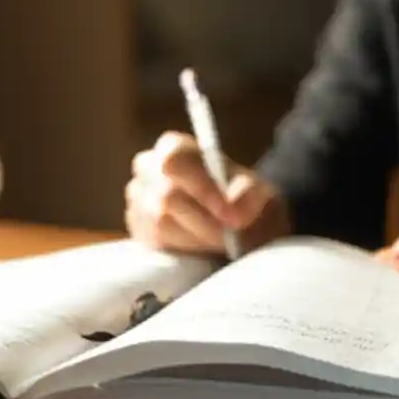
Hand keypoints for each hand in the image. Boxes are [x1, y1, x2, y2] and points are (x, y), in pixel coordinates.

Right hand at [125, 132, 282, 253]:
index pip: (175, 161)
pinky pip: (155, 244)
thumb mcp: (262, 195)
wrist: (236, 230)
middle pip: (167, 199)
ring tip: (220, 240)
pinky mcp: (137, 230)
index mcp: (177, 148)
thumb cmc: (246, 204)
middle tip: (231, 236)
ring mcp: (137, 200)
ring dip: (197, 239)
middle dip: (205, 223)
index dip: (202, 190)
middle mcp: (148, 168)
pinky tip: (201, 246)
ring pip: (161, 226)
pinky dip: (183, 250)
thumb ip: (250, 197)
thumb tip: (235, 213)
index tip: (230, 216)